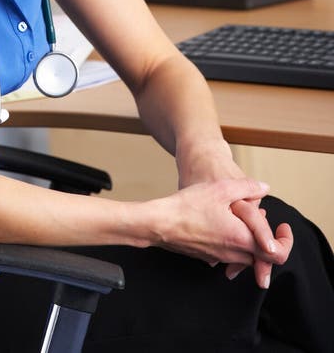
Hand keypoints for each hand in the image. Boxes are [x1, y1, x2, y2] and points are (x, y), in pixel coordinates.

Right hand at [152, 178, 287, 284]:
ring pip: (246, 255)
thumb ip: (247, 187)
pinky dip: (234, 243)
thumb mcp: (221, 188)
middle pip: (263, 255)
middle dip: (267, 238)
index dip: (285, 241)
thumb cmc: (188, 206)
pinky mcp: (208, 257)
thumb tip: (264, 187)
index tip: (283, 227)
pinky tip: (222, 225)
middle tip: (262, 220)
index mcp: (241, 239)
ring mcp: (220, 257)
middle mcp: (233, 253)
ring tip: (241, 218)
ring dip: (250, 240)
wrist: (160, 223)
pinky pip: (229, 254)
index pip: (277, 253)